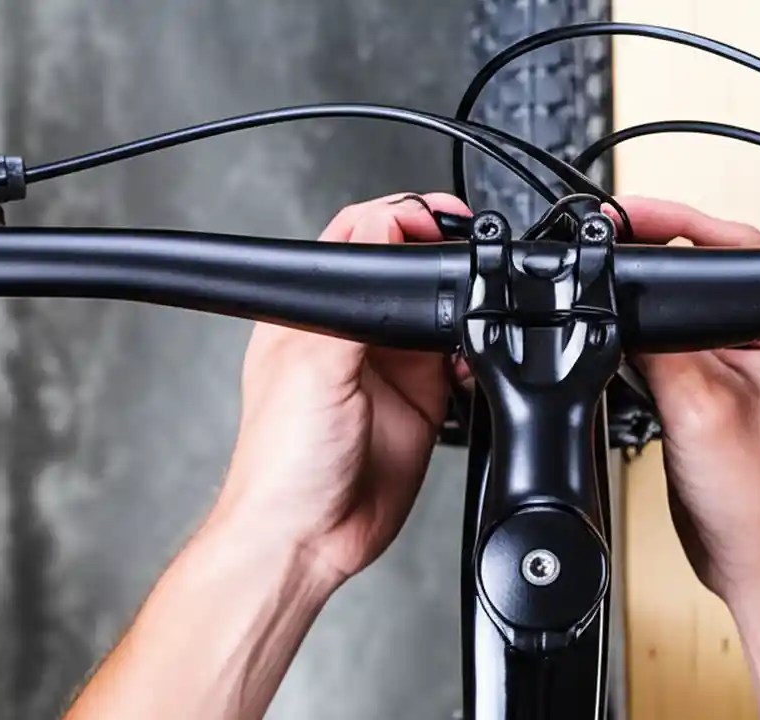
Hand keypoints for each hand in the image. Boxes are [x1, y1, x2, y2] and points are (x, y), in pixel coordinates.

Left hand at [212, 193, 469, 585]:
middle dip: (438, 255)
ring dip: (461, 306)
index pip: (355, 240)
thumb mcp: (313, 367)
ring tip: (475, 306)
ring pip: (437, 314)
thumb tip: (384, 237)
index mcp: (311, 316)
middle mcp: (352, 337)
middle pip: (403, 272)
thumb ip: (353, 306)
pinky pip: (459, 363)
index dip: (394, 218)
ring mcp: (388, 369)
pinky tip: (477, 358)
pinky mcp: (421, 403)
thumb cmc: (282, 461)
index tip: (430, 221)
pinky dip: (477, 354)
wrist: (308, 538)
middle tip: (466, 251)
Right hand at [621, 196, 759, 599]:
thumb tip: (622, 306)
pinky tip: (633, 359)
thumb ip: (661, 350)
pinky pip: (686, 349)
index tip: (635, 219)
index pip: (740, 250)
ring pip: (695, 313)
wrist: (759, 565)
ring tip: (621, 314)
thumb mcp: (700, 415)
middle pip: (713, 274)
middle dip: (660, 267)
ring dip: (656, 313)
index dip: (681, 226)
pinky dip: (655, 349)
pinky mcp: (730, 390)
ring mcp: (757, 367)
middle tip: (615, 256)